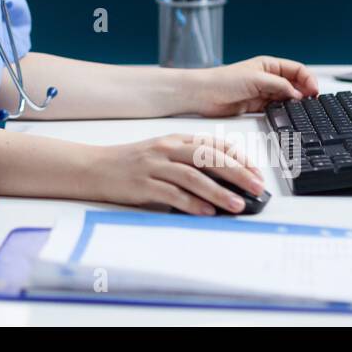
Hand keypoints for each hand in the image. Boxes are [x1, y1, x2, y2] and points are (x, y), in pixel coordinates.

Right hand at [91, 134, 265, 215]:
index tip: (256, 173)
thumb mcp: (162, 154)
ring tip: (237, 205)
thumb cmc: (131, 163)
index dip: (239, 158)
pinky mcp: (143, 184)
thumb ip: (189, 161)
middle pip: (209, 158)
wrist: (94, 167)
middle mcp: (167, 149)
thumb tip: (225, 180)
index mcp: (175, 139)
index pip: (214, 144)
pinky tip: (206, 212)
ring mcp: (154, 166)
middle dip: (238, 173)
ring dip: (219, 192)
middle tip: (257, 188)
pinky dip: (192, 203)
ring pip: (193, 177)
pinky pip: (172, 194)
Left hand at [182, 55, 318, 117]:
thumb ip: (279, 85)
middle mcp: (268, 78)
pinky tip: (287, 115)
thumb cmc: (223, 80)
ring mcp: (263, 92)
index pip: (297, 70)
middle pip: (295, 85)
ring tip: (301, 110)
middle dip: (305, 93)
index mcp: (269, 65)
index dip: (308, 79)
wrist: (202, 95)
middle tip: (311, 103)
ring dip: (295, 104)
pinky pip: (277, 109)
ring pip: (287, 98)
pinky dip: (284, 112)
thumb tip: (298, 94)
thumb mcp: (256, 79)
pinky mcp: (257, 106)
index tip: (314, 91)